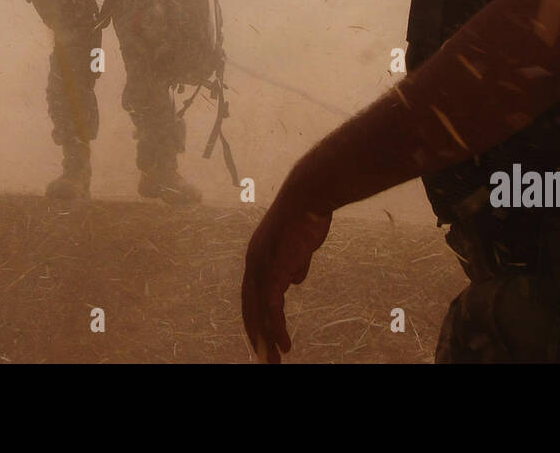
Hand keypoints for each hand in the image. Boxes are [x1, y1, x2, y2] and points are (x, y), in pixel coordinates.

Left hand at [241, 194, 332, 362]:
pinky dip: (276, 330)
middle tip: (263, 358)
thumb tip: (294, 281)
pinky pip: (272, 310)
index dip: (256, 317)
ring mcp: (261, 268)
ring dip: (266, 340)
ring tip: (273, 361)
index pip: (252, 295)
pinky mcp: (274, 272)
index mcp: (257, 258)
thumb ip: (294, 264)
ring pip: (259, 314)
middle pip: (250, 309)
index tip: (262, 337)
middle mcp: (253, 265)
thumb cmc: (306, 218)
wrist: (309, 198)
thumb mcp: (299, 245)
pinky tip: (285, 345)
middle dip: (256, 336)